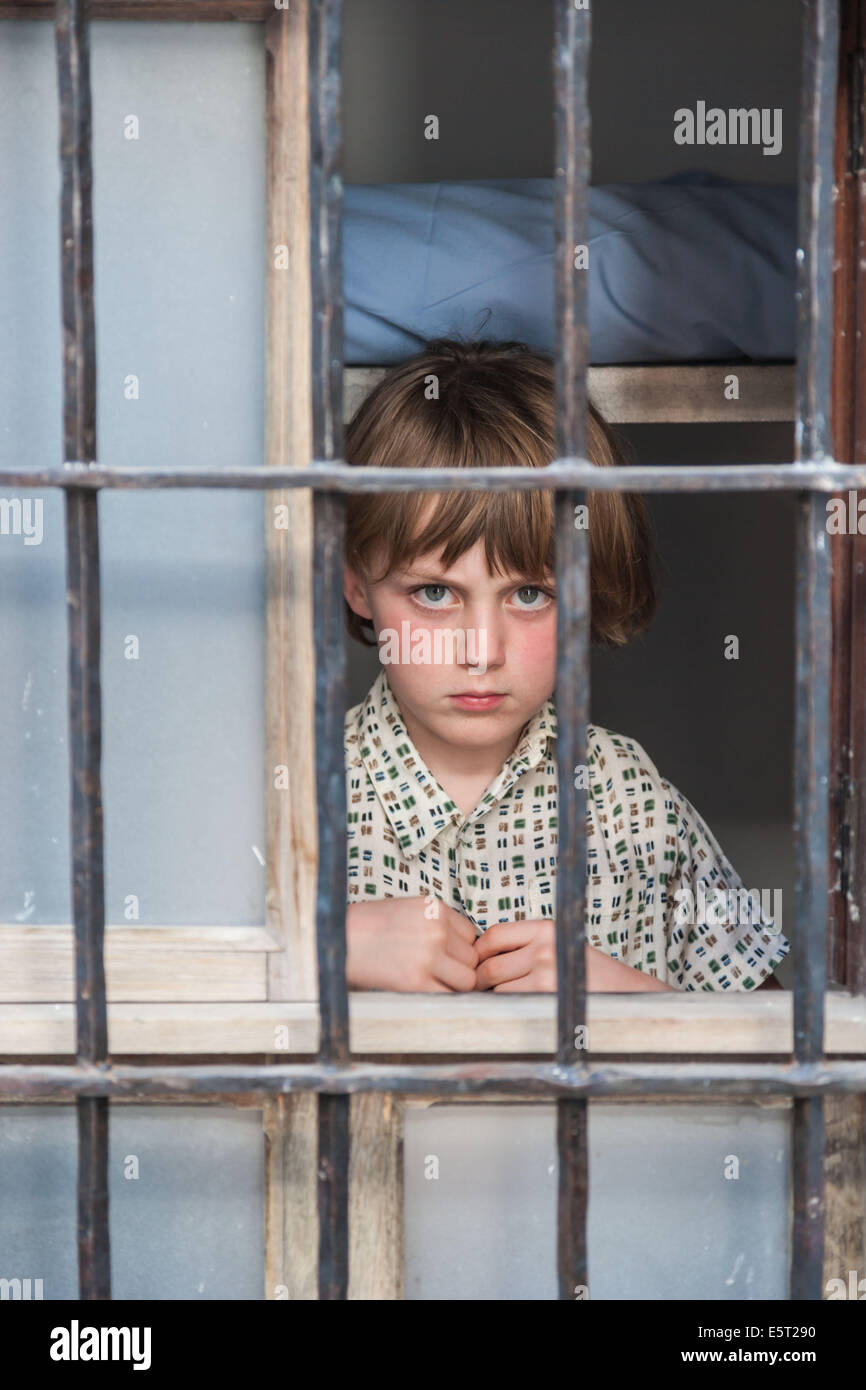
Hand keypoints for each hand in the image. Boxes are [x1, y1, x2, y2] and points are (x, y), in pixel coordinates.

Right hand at [346, 897, 478, 991]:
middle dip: (460, 967)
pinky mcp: (415, 982)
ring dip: (455, 985)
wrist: (336, 939)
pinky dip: (441, 998)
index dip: (461, 948)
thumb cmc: (369, 925)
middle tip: (440, 972)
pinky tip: (424, 991)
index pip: (471, 935)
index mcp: (435, 908)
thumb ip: (437, 923)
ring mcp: (428, 956)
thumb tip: (463, 948)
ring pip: (467, 979)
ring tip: (433, 982)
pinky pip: (447, 996)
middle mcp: (436, 930)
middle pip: (472, 958)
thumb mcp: (408, 909)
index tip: (448, 955)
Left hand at [474, 920, 675, 991]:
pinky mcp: (547, 999)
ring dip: (494, 999)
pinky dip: (509, 1010)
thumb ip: (527, 947)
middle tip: (485, 993)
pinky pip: (512, 1005)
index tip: (478, 965)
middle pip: (488, 965)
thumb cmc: (593, 975)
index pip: (494, 935)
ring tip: (506, 1004)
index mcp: (547, 929)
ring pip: (496, 989)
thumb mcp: (562, 945)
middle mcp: (544, 948)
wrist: (631, 995)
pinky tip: (519, 1012)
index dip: (479, 952)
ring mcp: (545, 974)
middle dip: (481, 982)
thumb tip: (481, 960)